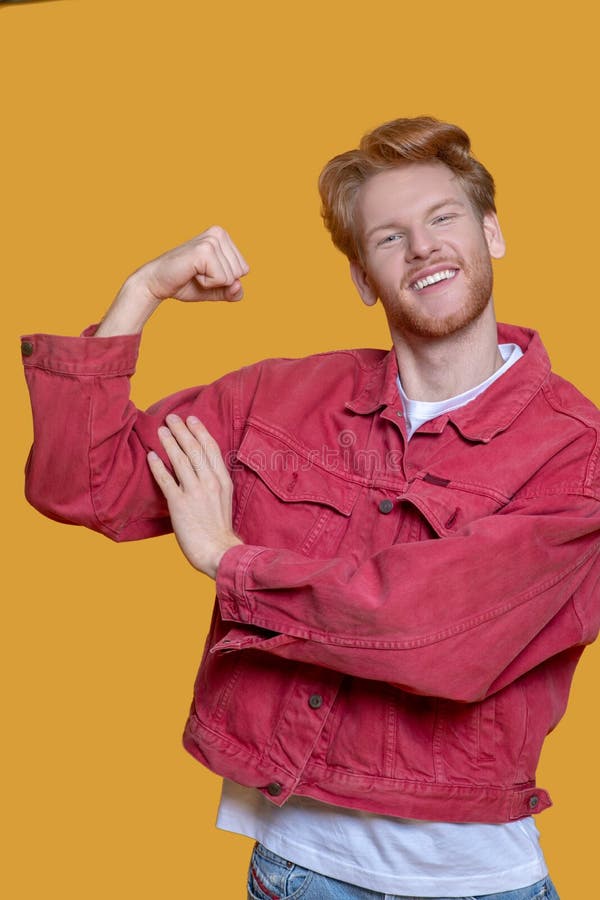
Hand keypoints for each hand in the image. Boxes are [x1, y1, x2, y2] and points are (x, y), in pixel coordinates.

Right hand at [96, 226, 248, 335]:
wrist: (157, 283)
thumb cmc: (185, 283)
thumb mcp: (216, 290)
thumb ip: (233, 292)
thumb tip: (238, 285)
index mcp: (223, 237)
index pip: (244, 270)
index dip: (225, 280)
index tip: (204, 273)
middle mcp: (218, 233)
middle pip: (240, 273)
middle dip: (220, 282)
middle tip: (197, 274)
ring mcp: (211, 240)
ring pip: (231, 277)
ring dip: (212, 282)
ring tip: (194, 272)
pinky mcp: (204, 250)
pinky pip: (222, 279)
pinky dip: (207, 284)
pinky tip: (191, 273)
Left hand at [147, 414, 242, 578]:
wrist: (218, 551)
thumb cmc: (220, 529)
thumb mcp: (225, 499)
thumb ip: (216, 482)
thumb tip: (205, 468)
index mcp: (222, 480)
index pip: (211, 449)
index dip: (200, 431)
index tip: (191, 419)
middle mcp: (209, 482)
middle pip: (194, 449)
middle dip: (182, 430)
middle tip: (172, 418)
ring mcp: (194, 492)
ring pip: (180, 460)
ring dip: (169, 442)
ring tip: (161, 430)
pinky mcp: (179, 504)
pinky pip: (166, 480)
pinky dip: (158, 466)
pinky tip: (151, 455)